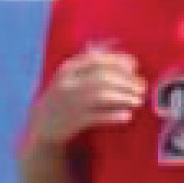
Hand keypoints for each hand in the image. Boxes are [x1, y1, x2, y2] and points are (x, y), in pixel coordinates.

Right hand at [27, 45, 143, 151]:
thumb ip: (93, 64)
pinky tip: (127, 116)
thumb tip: (125, 56)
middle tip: (141, 89)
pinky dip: (115, 116)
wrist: (42, 126)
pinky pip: (99, 117)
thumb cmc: (64, 98)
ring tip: (137, 101)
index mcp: (67, 69)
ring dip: (124, 98)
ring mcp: (69, 103)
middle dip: (127, 82)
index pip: (98, 60)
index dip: (120, 63)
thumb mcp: (71, 76)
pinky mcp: (73, 121)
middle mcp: (67, 84)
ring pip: (103, 96)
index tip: (135, 68)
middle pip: (103, 78)